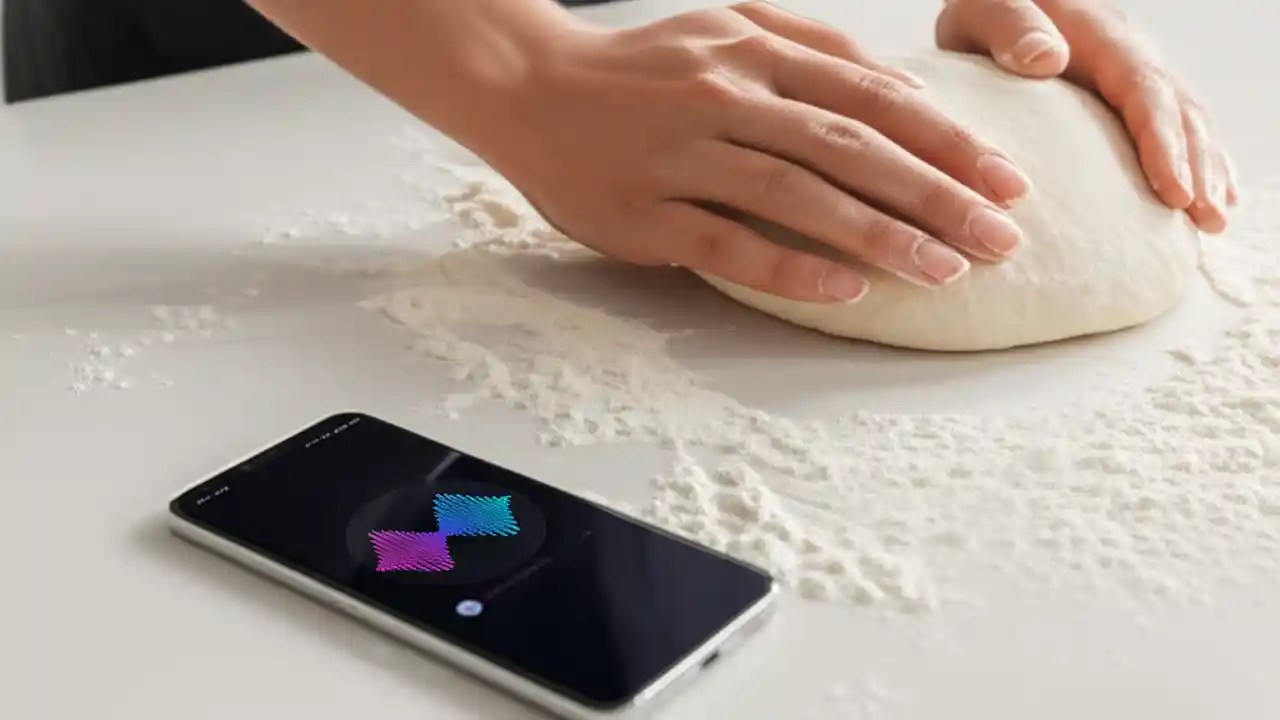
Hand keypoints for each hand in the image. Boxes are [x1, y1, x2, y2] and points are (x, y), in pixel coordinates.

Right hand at [479, 2, 1032, 302]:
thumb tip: (899, 92)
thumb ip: (811, 49)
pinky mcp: (642, 212)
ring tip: (944, 271)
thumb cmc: (645, 67)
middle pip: (848, 147)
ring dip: (877, 234)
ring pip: (795, 194)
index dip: (947, 141)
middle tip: (1004, 238)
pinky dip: (787, 266)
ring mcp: (680, 155)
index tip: (1009, 181)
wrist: (530, 87)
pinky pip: (724, 243)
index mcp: (754, 50)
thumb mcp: (728, 28)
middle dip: (935, 194)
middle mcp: (724, 96)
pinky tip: (846, 291)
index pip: (871, 97)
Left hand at [936, 0, 1236, 232]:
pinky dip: (1193, 162)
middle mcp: (1128, 53)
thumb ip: (1010, 28)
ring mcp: (1132, 74)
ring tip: (1212, 221)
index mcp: (1098, 37)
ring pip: (1184, 121)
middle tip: (1206, 221)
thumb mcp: (985, 10)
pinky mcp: (1124, 95)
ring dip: (1204, 171)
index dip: (1163, 142)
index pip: (1143, 90)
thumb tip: (1047, 59)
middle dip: (1196, 167)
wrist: (997, 6)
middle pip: (1177, 110)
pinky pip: (1171, 126)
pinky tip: (1201, 198)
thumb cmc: (985, 10)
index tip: (1174, 192)